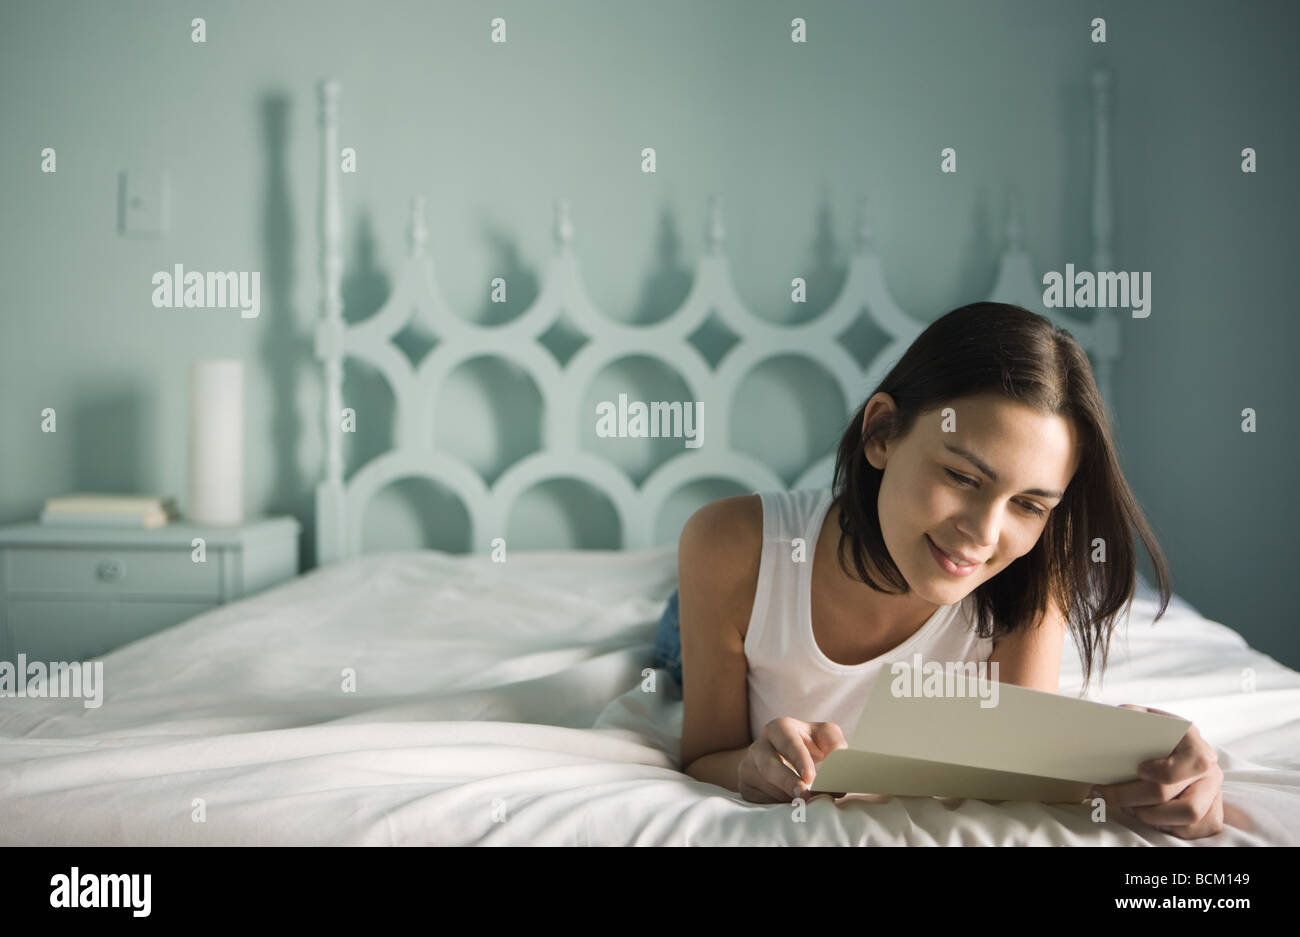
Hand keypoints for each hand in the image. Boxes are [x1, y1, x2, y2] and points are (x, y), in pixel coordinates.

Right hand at [738, 717, 846, 802]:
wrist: (790, 759)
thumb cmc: (811, 746)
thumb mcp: (826, 737)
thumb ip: (835, 743)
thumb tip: (837, 759)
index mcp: (778, 728)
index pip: (787, 741)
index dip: (798, 759)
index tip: (810, 776)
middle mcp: (759, 746)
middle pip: (768, 766)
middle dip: (787, 782)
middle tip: (804, 795)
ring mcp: (748, 767)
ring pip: (764, 786)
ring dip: (787, 798)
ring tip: (807, 804)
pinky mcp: (745, 786)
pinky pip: (758, 800)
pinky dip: (776, 805)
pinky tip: (791, 805)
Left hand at [1091, 704, 1224, 839]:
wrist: (1171, 751)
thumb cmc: (1153, 737)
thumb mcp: (1143, 719)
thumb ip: (1131, 715)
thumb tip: (1119, 715)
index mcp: (1195, 744)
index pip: (1195, 762)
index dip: (1165, 771)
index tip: (1138, 770)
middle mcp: (1210, 772)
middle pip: (1180, 797)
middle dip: (1134, 798)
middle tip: (1107, 795)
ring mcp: (1213, 796)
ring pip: (1187, 819)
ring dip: (1149, 816)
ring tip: (1127, 806)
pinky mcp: (1210, 815)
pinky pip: (1190, 832)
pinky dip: (1163, 827)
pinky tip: (1145, 813)